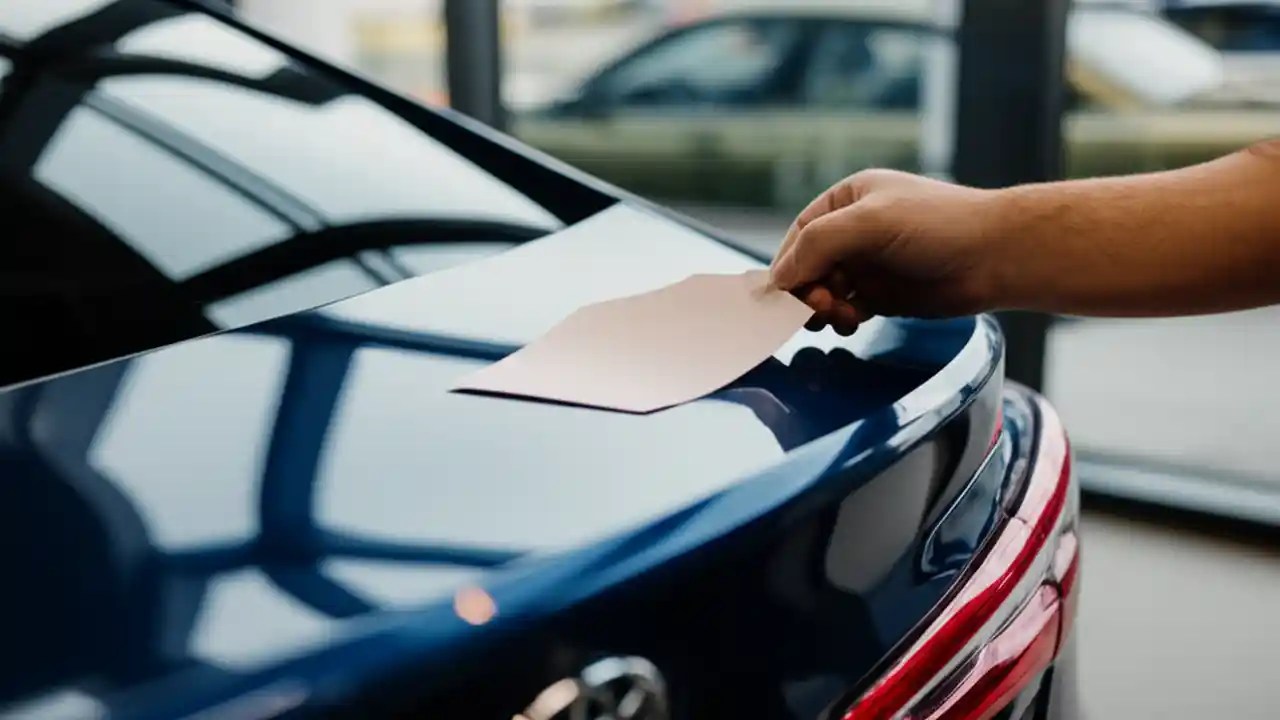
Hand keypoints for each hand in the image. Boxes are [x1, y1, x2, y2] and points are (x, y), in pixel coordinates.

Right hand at [769, 169, 1006, 334]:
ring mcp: (870, 265)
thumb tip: (779, 278)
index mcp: (850, 200)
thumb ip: (818, 244)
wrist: (997, 257)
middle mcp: (856, 231)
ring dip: (822, 308)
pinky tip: (851, 322)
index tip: (782, 293)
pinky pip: (846, 310)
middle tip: (817, 308)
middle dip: (807, 290)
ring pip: (824, 291)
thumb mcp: (870, 221)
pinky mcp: (884, 295)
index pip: (801, 234)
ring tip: (838, 316)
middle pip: (808, 267)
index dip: (787, 264)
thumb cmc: (940, 225)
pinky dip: (841, 319)